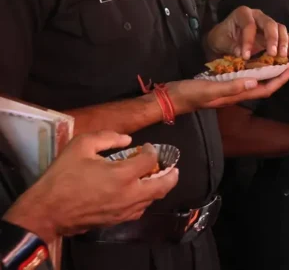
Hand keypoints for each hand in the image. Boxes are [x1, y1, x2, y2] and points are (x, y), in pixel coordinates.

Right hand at [3, 132, 177, 242]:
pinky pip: (139, 210)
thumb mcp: (81, 145)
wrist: (46, 211)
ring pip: (153, 200)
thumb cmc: (62, 177)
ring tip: (157, 178)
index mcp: (123, 174)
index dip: (152, 150)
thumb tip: (127, 140)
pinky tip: (139, 193)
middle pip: (163, 185)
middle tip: (172, 168)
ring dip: (159, 188)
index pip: (150, 160)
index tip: (145, 146)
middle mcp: (130, 194)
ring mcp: (125, 210)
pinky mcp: (117, 221)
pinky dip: (145, 200)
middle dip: (171, 175)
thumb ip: (107, 137)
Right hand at [169, 64, 288, 114]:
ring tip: (276, 60)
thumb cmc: (188, 94)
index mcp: (236, 95)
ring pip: (254, 82)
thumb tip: (254, 83)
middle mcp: (235, 94)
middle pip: (263, 86)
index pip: (264, 89)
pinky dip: (252, 71)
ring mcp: (228, 90)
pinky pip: (243, 78)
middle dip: (278, 76)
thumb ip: (230, 87)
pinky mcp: (221, 85)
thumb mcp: (209, 89)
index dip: (279, 80)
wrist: (170, 98)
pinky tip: (252, 63)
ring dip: (267, 73)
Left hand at [205, 7, 288, 60]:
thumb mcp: (220, 41)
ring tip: (282, 56)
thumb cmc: (222, 38)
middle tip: (272, 54)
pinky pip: (286, 36)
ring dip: (284, 42)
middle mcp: (258, 16)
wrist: (225, 39)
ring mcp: (268, 24)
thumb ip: (230, 46)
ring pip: (280, 28)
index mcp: (243, 14)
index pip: (249, 25)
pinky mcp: (274, 34)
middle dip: (272, 39)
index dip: (248, 41)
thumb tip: (241, 53)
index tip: (246, 56)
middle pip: (270, 24)